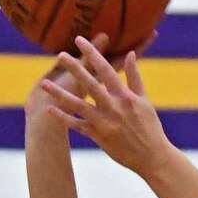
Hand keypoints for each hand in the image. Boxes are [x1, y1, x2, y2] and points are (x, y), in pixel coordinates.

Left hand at [39, 33, 167, 177]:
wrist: (153, 158)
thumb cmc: (150, 128)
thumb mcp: (144, 101)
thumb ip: (135, 77)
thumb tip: (131, 53)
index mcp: (124, 96)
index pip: (106, 69)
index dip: (92, 53)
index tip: (79, 40)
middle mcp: (113, 108)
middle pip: (90, 84)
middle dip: (74, 68)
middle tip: (60, 55)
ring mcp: (104, 123)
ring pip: (78, 106)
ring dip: (60, 94)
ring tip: (44, 83)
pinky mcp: (99, 137)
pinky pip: (78, 126)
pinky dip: (64, 118)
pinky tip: (50, 109)